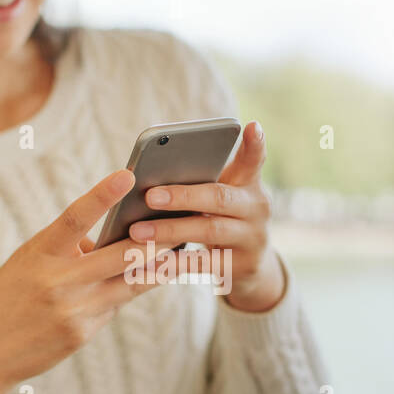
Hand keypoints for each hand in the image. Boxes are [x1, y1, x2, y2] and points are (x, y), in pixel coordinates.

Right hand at [0, 168, 184, 393]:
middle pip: (119, 254)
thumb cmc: (1, 301)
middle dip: (154, 239)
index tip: (128, 174)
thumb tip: (104, 242)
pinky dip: (131, 289)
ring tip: (184, 251)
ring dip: (159, 267)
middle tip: (182, 220)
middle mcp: (57, 281)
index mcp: (37, 254)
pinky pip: (115, 305)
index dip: (102, 194)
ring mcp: (72, 310)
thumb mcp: (23, 265)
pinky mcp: (82, 333)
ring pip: (130, 282)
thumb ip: (61, 250)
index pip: (74, 217)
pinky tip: (151, 278)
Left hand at [126, 120, 285, 311]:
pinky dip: (172, 264)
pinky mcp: (239, 267)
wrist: (249, 264)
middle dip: (183, 196)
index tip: (252, 126)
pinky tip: (146, 263)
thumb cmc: (223, 217)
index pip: (254, 160)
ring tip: (136, 232)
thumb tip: (153, 169)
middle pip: (220, 198)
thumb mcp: (223, 194)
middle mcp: (256, 208)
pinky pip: (201, 264)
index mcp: (249, 184)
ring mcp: (251, 238)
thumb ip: (203, 179)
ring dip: (170, 230)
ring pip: (209, 231)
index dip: (255, 145)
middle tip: (149, 196)